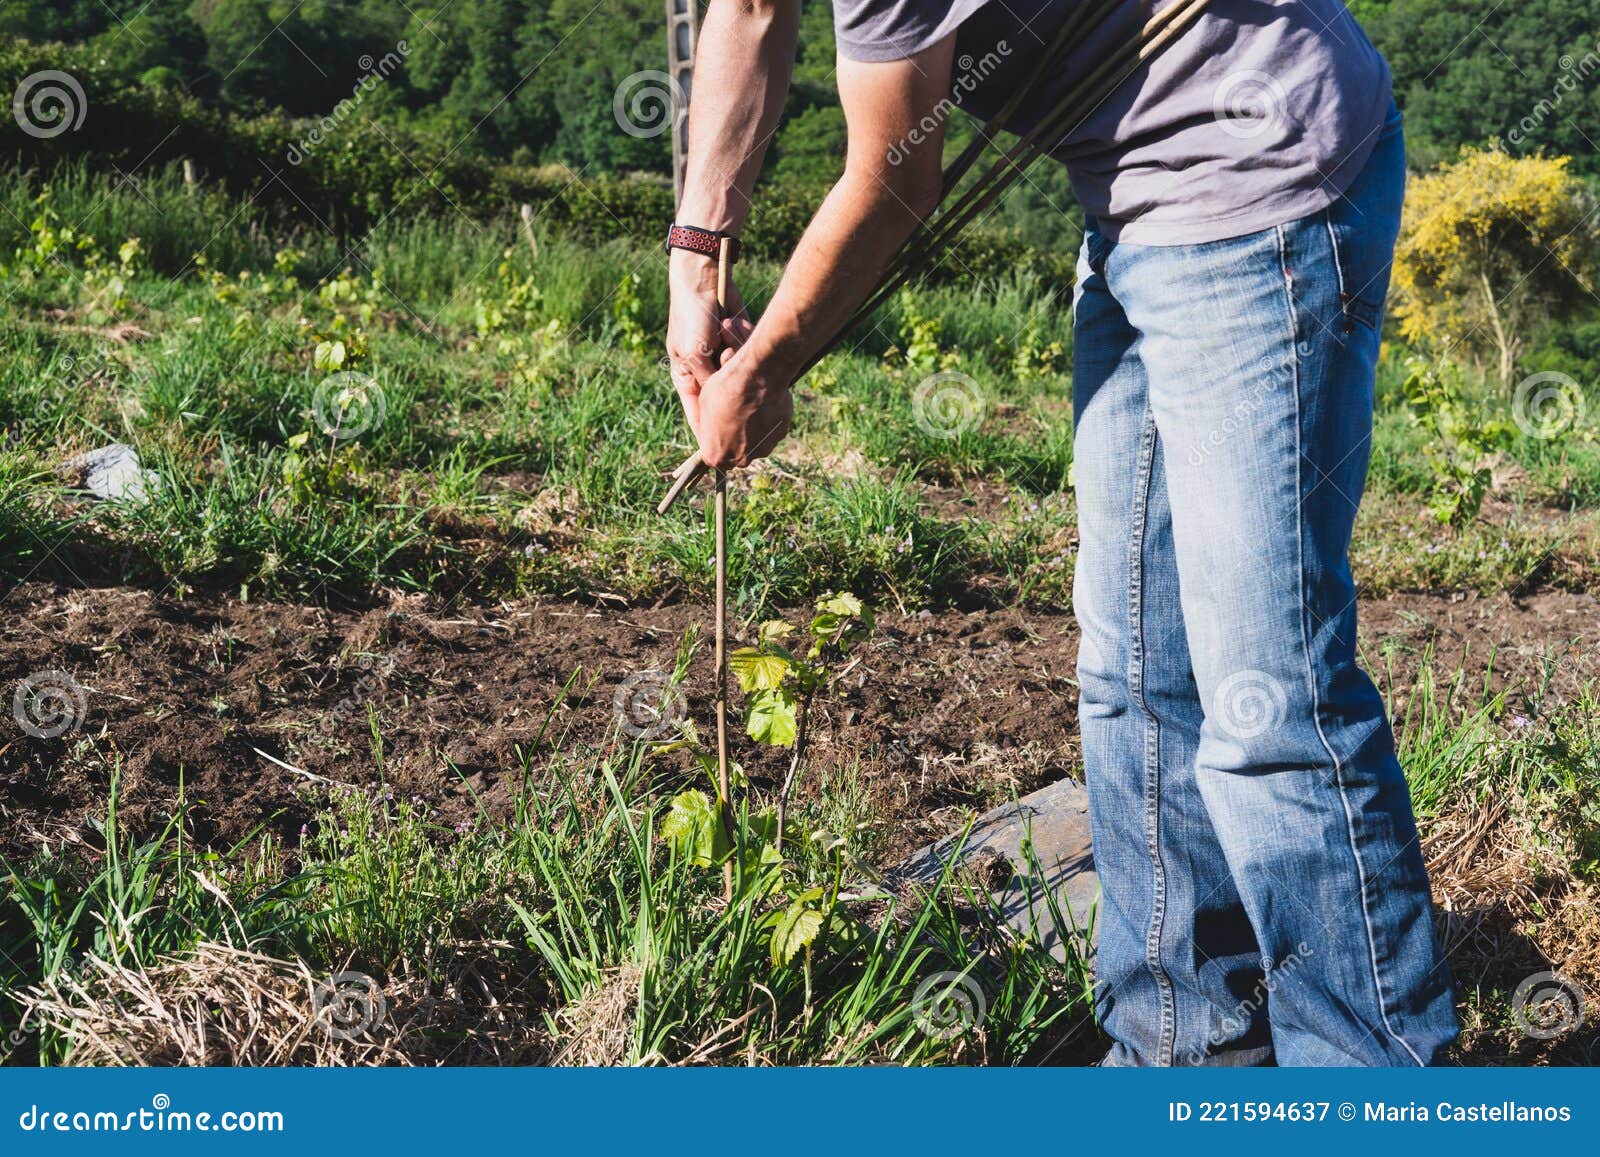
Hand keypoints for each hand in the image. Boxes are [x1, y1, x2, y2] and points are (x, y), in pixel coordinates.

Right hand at [666, 251, 753, 438]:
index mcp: (687, 378)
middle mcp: (705, 372)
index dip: (710, 433)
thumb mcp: (695, 354)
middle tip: (735, 377)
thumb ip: (709, 380)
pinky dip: (744, 340)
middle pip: (724, 398)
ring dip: (737, 356)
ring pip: (739, 376)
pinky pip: (748, 354)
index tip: (724, 450)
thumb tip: (726, 407)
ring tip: (727, 335)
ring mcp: (722, 358)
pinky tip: (732, 324)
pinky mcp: (738, 343)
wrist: (704, 279)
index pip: (698, 416)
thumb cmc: (693, 317)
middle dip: (732, 389)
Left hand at [695, 342, 793, 468]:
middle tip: (733, 414)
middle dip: (734, 435)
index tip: (714, 421)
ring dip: (753, 428)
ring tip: (750, 406)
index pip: (711, 450)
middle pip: (736, 450)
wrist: (755, 378)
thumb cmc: (724, 390)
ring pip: (756, 440)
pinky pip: (772, 428)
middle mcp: (741, 460)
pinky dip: (768, 418)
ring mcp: (763, 449)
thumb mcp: (704, 404)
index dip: (711, 434)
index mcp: (716, 456)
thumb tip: (712, 424)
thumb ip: (707, 423)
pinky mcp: (781, 435)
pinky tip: (764, 402)